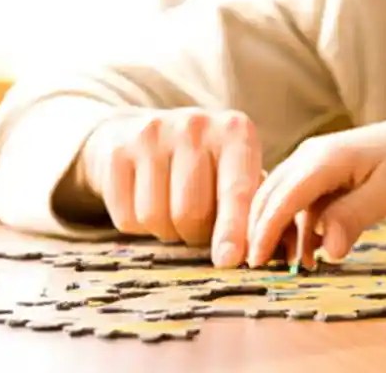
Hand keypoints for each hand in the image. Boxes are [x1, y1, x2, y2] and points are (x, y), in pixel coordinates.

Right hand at [79, 109, 261, 266]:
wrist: (140, 131)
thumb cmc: (205, 164)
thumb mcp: (237, 170)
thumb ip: (255, 206)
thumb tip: (268, 250)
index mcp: (236, 131)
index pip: (236, 191)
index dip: (233, 230)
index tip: (229, 261)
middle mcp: (196, 125)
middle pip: (192, 212)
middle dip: (197, 235)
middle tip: (199, 228)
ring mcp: (152, 134)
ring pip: (157, 218)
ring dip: (168, 232)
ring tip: (174, 211)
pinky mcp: (116, 152)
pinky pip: (127, 218)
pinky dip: (139, 226)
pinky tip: (147, 201)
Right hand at [245, 112, 385, 268]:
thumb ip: (354, 217)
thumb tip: (328, 251)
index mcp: (325, 158)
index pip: (284, 198)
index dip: (266, 231)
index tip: (255, 263)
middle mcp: (309, 155)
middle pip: (270, 197)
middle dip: (262, 233)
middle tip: (264, 271)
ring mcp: (310, 160)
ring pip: (280, 199)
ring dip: (283, 232)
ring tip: (302, 266)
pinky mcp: (316, 171)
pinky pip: (297, 200)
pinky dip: (298, 225)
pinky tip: (312, 250)